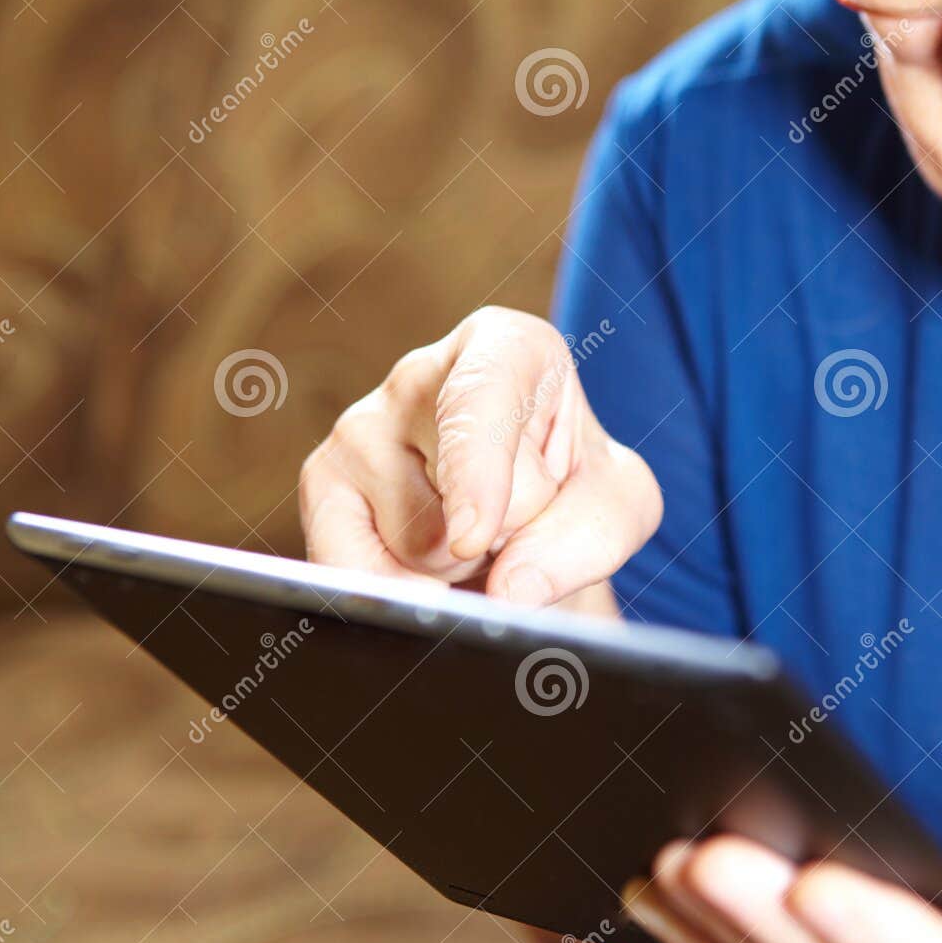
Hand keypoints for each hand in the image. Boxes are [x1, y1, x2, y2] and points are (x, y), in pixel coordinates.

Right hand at [300, 307, 660, 605]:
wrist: (524, 523)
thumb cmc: (574, 490)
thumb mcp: (619, 505)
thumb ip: (587, 538)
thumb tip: (509, 589)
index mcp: (507, 348)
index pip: (483, 397)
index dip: (475, 469)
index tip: (473, 535)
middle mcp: (420, 373)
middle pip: (458, 496)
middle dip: (506, 538)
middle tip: (518, 520)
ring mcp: (359, 426)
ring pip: (415, 543)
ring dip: (460, 569)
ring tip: (475, 537)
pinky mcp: (322, 483)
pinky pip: (356, 569)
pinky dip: (406, 594)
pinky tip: (435, 572)